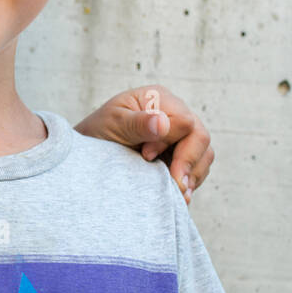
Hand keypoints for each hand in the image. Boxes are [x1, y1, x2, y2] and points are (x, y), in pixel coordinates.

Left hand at [72, 84, 212, 204]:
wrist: (87, 156)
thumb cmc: (97, 134)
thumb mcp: (112, 124)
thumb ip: (137, 123)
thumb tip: (162, 123)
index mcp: (158, 99)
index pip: (185, 122)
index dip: (170, 142)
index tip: (146, 156)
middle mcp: (173, 114)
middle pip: (201, 137)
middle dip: (189, 164)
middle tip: (175, 185)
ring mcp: (179, 136)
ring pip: (204, 154)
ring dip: (193, 176)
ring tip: (177, 193)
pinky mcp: (179, 155)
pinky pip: (198, 168)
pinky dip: (191, 182)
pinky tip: (177, 193)